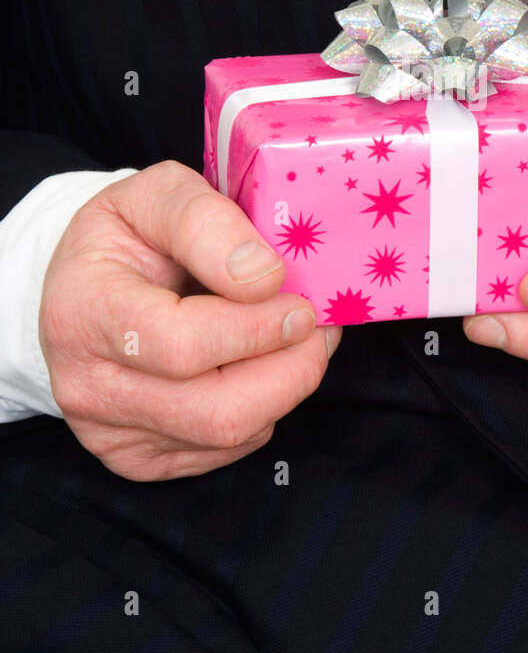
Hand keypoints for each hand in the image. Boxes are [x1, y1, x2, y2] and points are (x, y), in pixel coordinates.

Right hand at [39, 160, 338, 479]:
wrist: (83, 284)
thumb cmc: (128, 234)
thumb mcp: (156, 193)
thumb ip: (206, 221)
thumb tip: (263, 275)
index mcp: (84, 311)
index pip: (182, 343)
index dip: (256, 327)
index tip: (298, 300)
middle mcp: (86, 385)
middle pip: (215, 411)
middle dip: (290, 367)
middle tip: (318, 325)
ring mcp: (108, 432)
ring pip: (227, 436)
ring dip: (285, 387)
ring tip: (300, 340)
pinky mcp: (135, 459)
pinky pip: (222, 451)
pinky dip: (260, 410)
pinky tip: (258, 366)